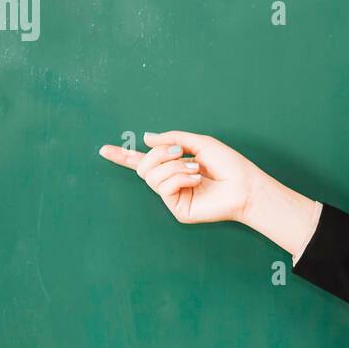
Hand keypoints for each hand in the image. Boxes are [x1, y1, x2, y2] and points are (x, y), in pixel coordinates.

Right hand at [98, 130, 260, 224]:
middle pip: (143, 167)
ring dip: (174, 167)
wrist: (244, 185)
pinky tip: (197, 179)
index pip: (144, 161)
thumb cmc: (228, 164)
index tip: (103, 149)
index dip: (123, 156)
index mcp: (174, 166)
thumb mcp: (199, 143)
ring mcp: (173, 196)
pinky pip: (164, 187)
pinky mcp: (178, 209)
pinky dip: (180, 177)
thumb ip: (172, 139)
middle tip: (180, 153)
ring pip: (151, 177)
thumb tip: (145, 138)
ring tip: (196, 169)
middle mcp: (171, 182)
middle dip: (159, 155)